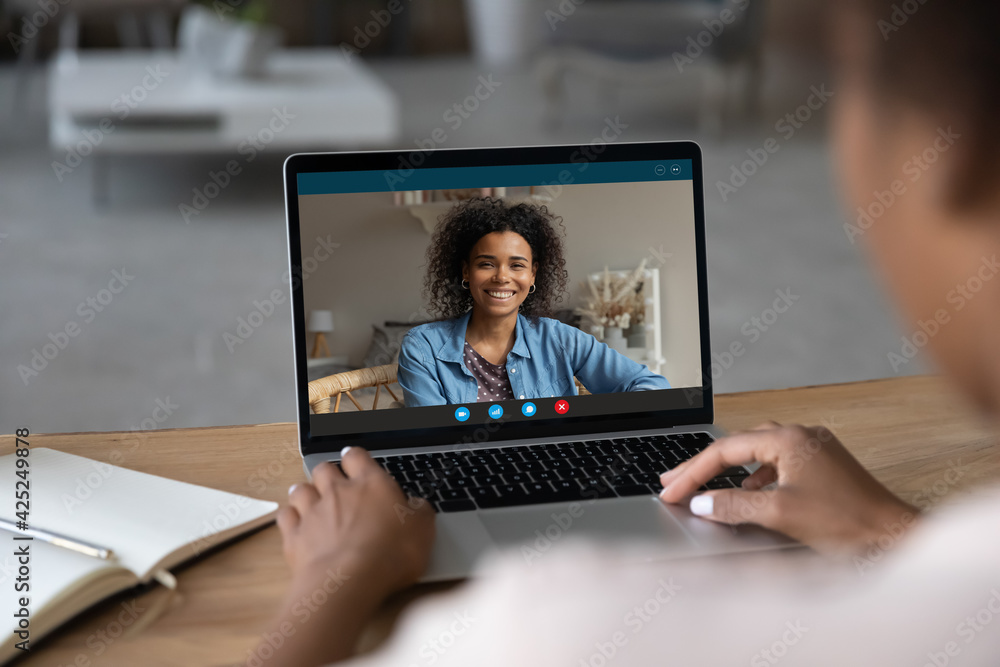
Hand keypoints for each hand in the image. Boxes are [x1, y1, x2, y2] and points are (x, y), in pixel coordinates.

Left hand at [277, 447, 434, 595]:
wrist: (349, 581)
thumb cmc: (389, 554)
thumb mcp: (422, 531)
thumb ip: (419, 512)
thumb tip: (417, 505)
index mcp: (371, 484)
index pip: (357, 457)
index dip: (356, 458)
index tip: (357, 461)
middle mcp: (338, 491)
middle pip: (325, 469)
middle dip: (329, 473)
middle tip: (335, 483)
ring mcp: (313, 512)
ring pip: (301, 489)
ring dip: (306, 491)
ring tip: (311, 498)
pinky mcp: (295, 535)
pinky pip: (286, 516)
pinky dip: (290, 517)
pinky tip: (297, 523)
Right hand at [658, 422, 919, 554]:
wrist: (893, 535)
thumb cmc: (847, 521)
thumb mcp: (779, 514)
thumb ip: (734, 506)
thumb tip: (701, 504)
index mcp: (788, 439)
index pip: (725, 450)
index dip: (693, 473)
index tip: (672, 490)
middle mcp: (801, 435)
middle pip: (738, 446)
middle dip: (704, 466)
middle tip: (674, 481)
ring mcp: (814, 448)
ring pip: (757, 452)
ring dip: (728, 470)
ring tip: (704, 487)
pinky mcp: (822, 465)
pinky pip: (777, 463)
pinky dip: (754, 477)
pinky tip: (748, 493)